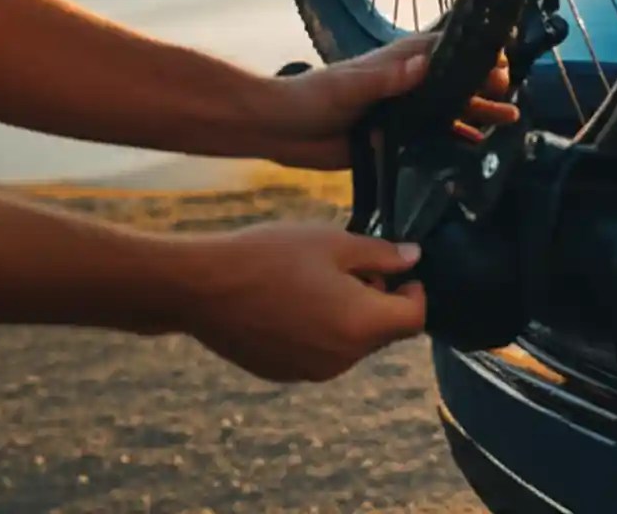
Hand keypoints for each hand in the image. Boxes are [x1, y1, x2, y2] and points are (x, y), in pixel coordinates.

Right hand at [179, 222, 426, 382]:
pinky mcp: (286, 373)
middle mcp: (343, 358)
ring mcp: (313, 370)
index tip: (398, 271)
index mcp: (362, 325)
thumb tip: (413, 259)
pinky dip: (320, 330)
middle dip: (378, 301)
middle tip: (347, 267)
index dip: (414, 292)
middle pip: (384, 333)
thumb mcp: (333, 242)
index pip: (414, 318)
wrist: (202, 287)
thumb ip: (381, 254)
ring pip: (352, 343)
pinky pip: (321, 353)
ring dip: (349, 316)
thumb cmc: (270, 256)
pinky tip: (290, 301)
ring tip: (313, 281)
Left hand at [264, 33, 518, 168]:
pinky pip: (433, 140)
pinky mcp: (395, 140)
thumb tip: (424, 64)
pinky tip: (477, 147)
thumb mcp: (349, 85)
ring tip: (509, 119)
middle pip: (454, 81)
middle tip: (510, 94)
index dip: (473, 51)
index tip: (502, 55)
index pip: (443, 50)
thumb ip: (387, 79)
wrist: (280, 130)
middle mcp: (405, 86)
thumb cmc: (310, 97)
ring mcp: (402, 113)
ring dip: (478, 113)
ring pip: (449, 111)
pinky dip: (456, 141)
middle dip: (484, 85)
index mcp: (396, 64)